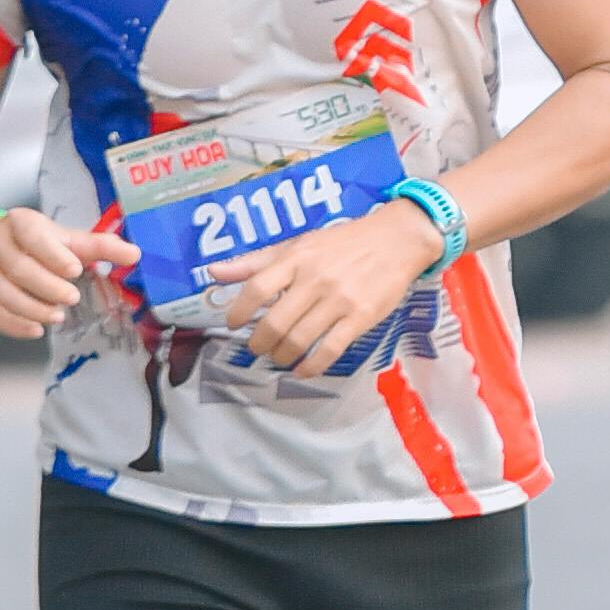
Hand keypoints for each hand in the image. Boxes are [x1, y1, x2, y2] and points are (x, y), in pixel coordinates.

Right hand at [0, 204, 131, 340]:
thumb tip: (135, 255)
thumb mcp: (61, 237)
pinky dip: (13, 324)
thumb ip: (97, 246)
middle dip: (48, 287)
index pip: (34, 236)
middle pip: (19, 268)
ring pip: (3, 293)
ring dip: (33, 309)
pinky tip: (34, 329)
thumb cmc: (28, 242)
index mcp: (18, 221)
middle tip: (70, 299)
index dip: (54, 254)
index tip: (75, 270)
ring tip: (57, 317)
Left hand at [201, 196, 448, 377]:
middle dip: (259, 343)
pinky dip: (311, 366)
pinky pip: (330, 350)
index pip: (257, 288)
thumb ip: (256, 261)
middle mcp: (316, 279)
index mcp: (297, 258)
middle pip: (276, 322)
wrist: (396, 240)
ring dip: (282, 356)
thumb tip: (213, 272)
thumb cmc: (343, 242)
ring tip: (278, 357)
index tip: (233, 324)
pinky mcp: (361, 318)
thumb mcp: (298, 243)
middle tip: (256, 348)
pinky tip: (302, 370)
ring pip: (300, 340)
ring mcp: (340, 300)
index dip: (239, 311)